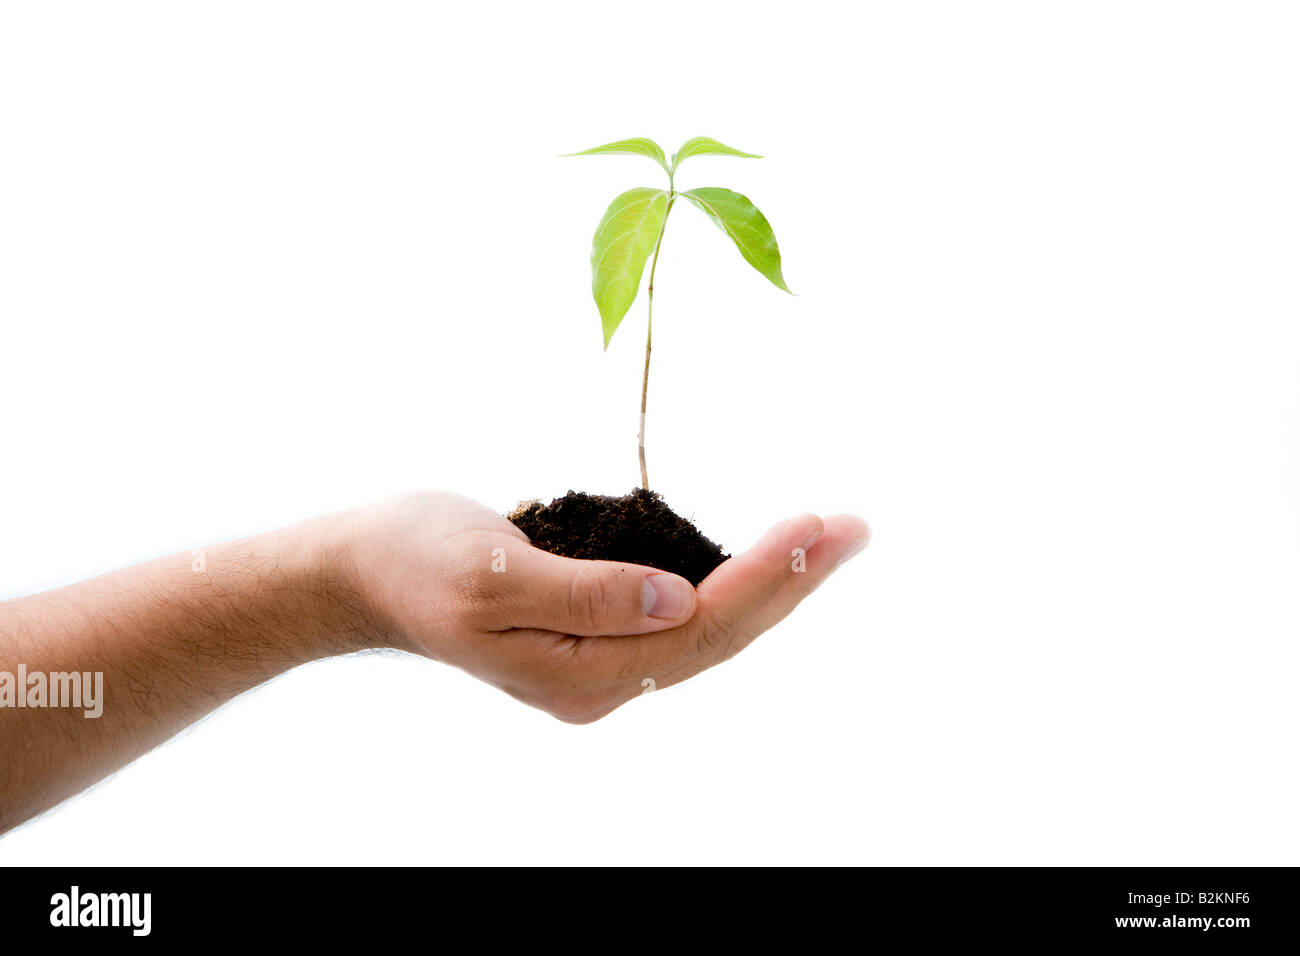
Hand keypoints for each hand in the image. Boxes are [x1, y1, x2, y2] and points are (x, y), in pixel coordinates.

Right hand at [341, 491, 868, 722]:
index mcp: (578, 673)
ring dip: (770, 581)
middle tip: (855, 529)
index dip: (765, 576)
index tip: (819, 526)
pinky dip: (727, 580)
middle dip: (792, 581)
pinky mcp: (591, 632)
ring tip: (828, 537)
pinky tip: (761, 558)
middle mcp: (599, 680)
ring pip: (707, 628)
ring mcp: (596, 661)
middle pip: (720, 634)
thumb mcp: (491, 574)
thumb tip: (678, 600)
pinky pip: (679, 614)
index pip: (699, 627)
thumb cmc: (414, 559)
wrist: (359, 571)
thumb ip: (587, 594)